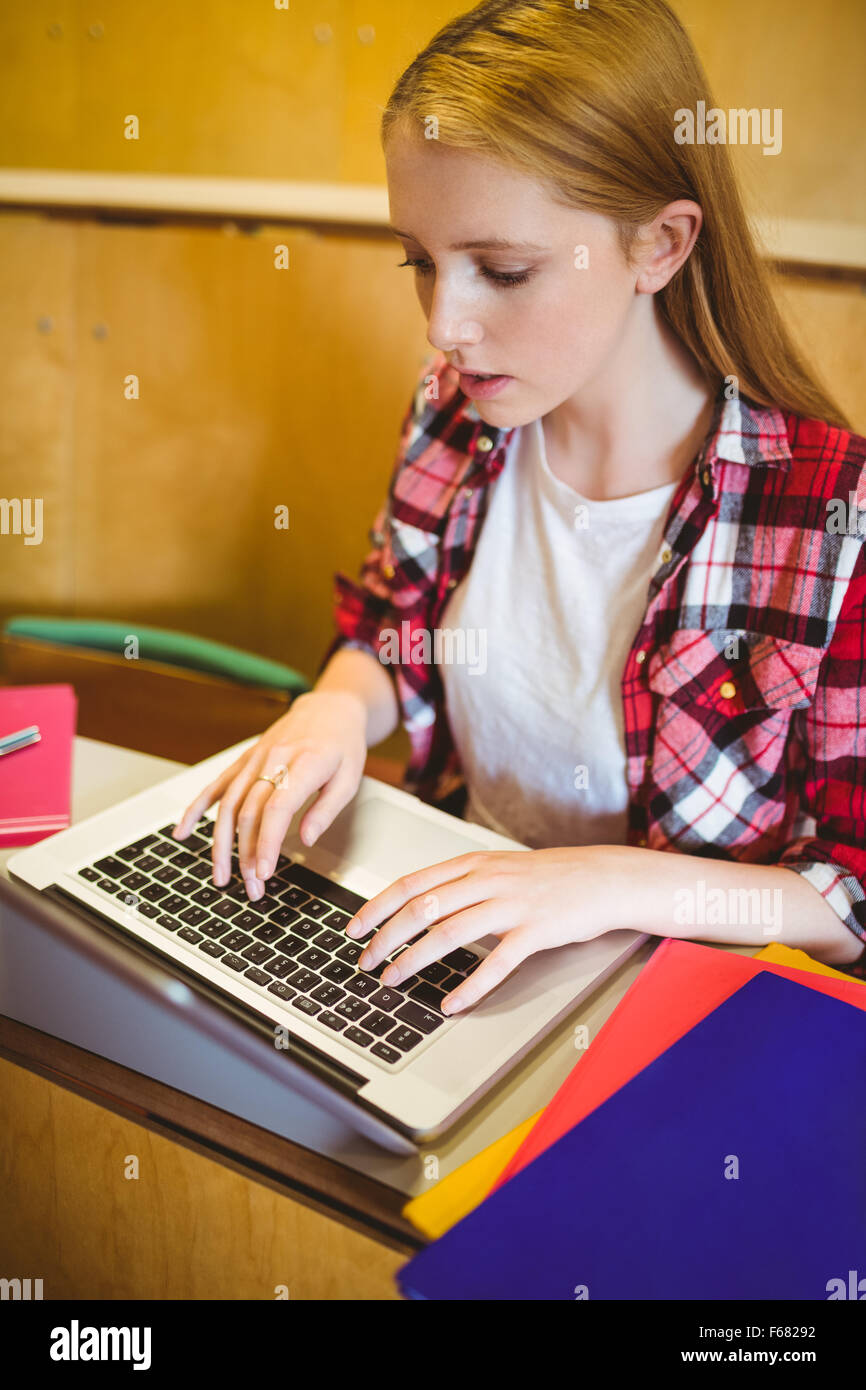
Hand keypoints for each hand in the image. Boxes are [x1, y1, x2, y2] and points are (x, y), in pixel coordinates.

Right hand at [172, 691, 367, 896]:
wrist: (328, 708)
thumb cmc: (342, 745)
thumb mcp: (350, 777)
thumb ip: (327, 809)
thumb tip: (305, 839)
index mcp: (305, 763)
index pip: (278, 808)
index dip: (268, 843)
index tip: (265, 872)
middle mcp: (274, 759)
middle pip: (250, 812)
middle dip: (247, 854)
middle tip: (251, 887)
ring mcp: (254, 759)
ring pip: (228, 804)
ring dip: (221, 843)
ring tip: (222, 876)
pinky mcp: (244, 760)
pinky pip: (215, 786)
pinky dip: (195, 809)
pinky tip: (182, 833)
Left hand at [345, 846, 621, 1013]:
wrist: (603, 878)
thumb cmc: (550, 877)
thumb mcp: (498, 869)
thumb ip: (461, 885)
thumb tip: (420, 908)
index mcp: (473, 864)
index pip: (410, 883)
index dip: (376, 907)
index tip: (352, 929)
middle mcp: (486, 880)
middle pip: (421, 907)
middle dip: (385, 937)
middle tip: (365, 962)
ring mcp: (510, 904)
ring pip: (448, 932)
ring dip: (414, 959)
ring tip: (393, 980)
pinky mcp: (535, 930)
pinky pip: (496, 963)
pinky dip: (470, 986)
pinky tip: (452, 1003)